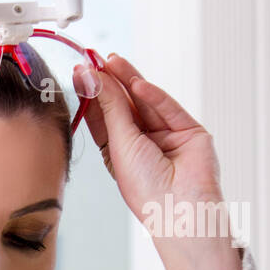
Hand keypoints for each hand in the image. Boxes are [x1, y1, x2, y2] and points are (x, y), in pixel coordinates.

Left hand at [78, 53, 241, 269]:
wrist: (179, 210)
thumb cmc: (145, 190)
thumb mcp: (119, 145)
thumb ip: (110, 109)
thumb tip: (93, 78)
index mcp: (120, 153)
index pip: (104, 117)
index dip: (92, 95)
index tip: (79, 72)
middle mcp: (144, 143)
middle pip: (124, 105)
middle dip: (109, 83)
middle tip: (92, 59)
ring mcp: (168, 137)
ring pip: (146, 102)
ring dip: (128, 81)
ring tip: (111, 61)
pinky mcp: (190, 133)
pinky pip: (169, 109)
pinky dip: (154, 96)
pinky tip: (136, 83)